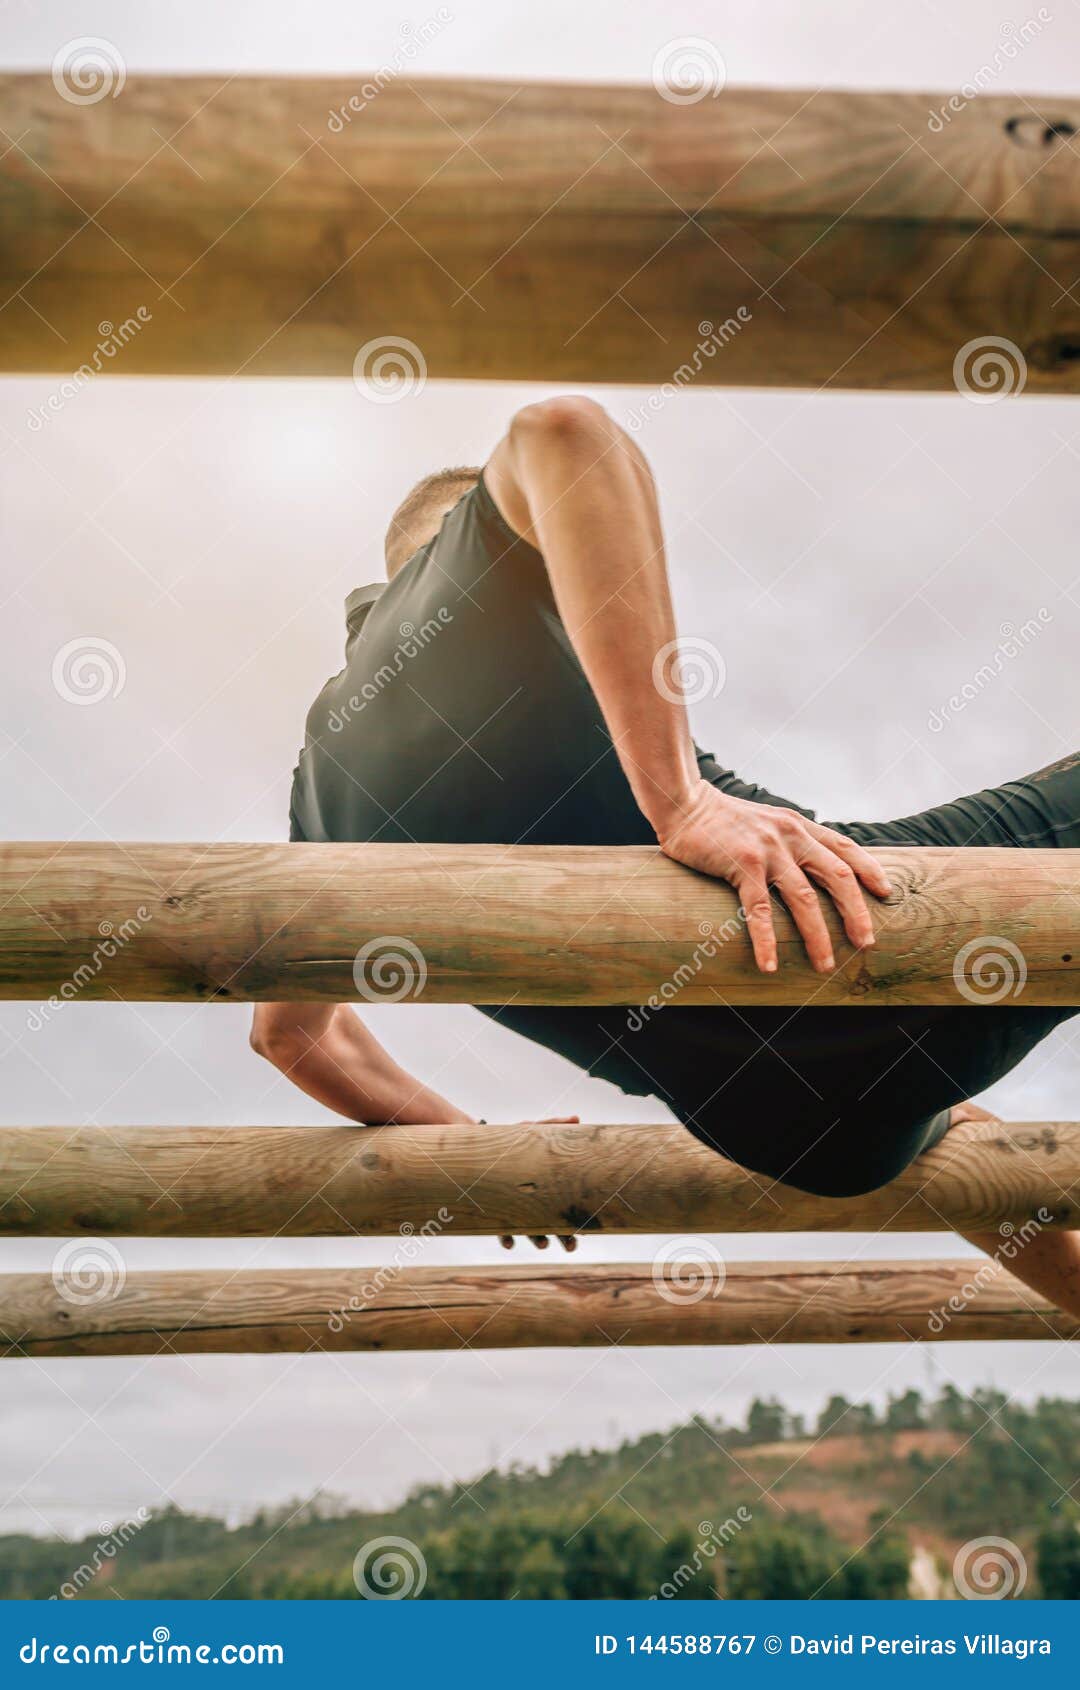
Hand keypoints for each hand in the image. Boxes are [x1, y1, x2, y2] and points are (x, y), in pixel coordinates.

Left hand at [499, 1117, 578, 1251]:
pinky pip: (500, 1230)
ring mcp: (513, 1210)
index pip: (566, 1208)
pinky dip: (505, 1237)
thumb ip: (554, 1125)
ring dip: (536, 1240)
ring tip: (542, 1245)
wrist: (477, 1144)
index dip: (576, 1221)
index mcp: (547, 1188)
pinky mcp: (493, 1211)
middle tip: (571, 1247)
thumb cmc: (510, 1140)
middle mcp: (532, 1203)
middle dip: (563, 1239)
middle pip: (552, 1226)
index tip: (586, 1231)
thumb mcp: (533, 1132)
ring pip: (529, 1232)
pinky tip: (509, 1243)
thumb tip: (578, 1118)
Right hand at [655, 782, 891, 974]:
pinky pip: (759, 908)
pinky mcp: (742, 864)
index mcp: (800, 826)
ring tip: (824, 964)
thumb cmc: (723, 820)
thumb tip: (809, 867)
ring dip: (818, 936)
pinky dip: (766, 939)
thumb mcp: (768, 821)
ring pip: (804, 898)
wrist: (685, 805)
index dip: (870, 870)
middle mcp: (792, 836)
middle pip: (837, 877)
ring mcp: (768, 850)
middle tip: (865, 942)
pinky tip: (770, 964)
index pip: (845, 848)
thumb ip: (790, 839)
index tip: (886, 893)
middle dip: (856, 912)